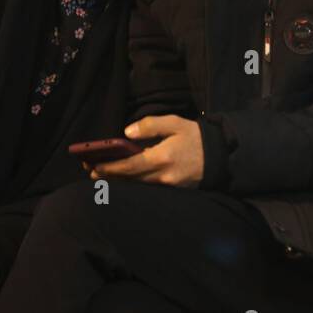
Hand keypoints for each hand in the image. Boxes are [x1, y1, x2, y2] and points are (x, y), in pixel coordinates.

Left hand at [84, 115, 203, 186]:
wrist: (221, 155)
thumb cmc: (196, 137)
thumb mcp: (174, 123)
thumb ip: (150, 125)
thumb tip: (127, 132)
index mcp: (162, 158)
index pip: (129, 166)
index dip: (110, 167)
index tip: (95, 166)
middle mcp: (163, 176)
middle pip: (130, 179)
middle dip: (110, 175)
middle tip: (91, 171)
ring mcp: (168, 185)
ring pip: (137, 185)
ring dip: (119, 180)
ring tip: (102, 174)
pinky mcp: (173, 189)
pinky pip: (148, 187)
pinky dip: (133, 183)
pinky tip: (124, 178)